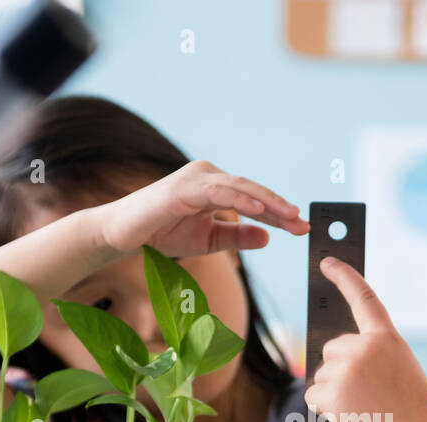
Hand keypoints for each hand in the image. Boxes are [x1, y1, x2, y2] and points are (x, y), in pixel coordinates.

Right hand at [96, 160, 308, 258]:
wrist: (124, 235)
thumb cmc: (162, 233)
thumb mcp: (208, 240)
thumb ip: (237, 237)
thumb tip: (268, 237)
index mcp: (215, 186)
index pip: (254, 200)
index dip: (278, 214)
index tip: (302, 229)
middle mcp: (208, 176)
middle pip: (253, 191)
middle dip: (280, 208)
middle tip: (303, 224)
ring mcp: (196, 179)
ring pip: (240, 188)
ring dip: (267, 202)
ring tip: (289, 216)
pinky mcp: (184, 187)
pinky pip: (219, 193)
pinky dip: (241, 199)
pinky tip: (260, 210)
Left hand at [302, 257, 426, 421]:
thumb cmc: (409, 414)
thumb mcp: (399, 372)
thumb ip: (372, 356)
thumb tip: (330, 360)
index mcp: (387, 339)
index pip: (363, 299)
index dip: (344, 277)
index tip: (328, 262)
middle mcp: (365, 347)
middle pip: (331, 349)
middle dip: (340, 370)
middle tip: (367, 396)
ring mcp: (345, 369)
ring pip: (321, 375)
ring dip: (334, 393)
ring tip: (363, 409)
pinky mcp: (330, 392)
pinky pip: (314, 397)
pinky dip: (325, 410)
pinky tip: (349, 418)